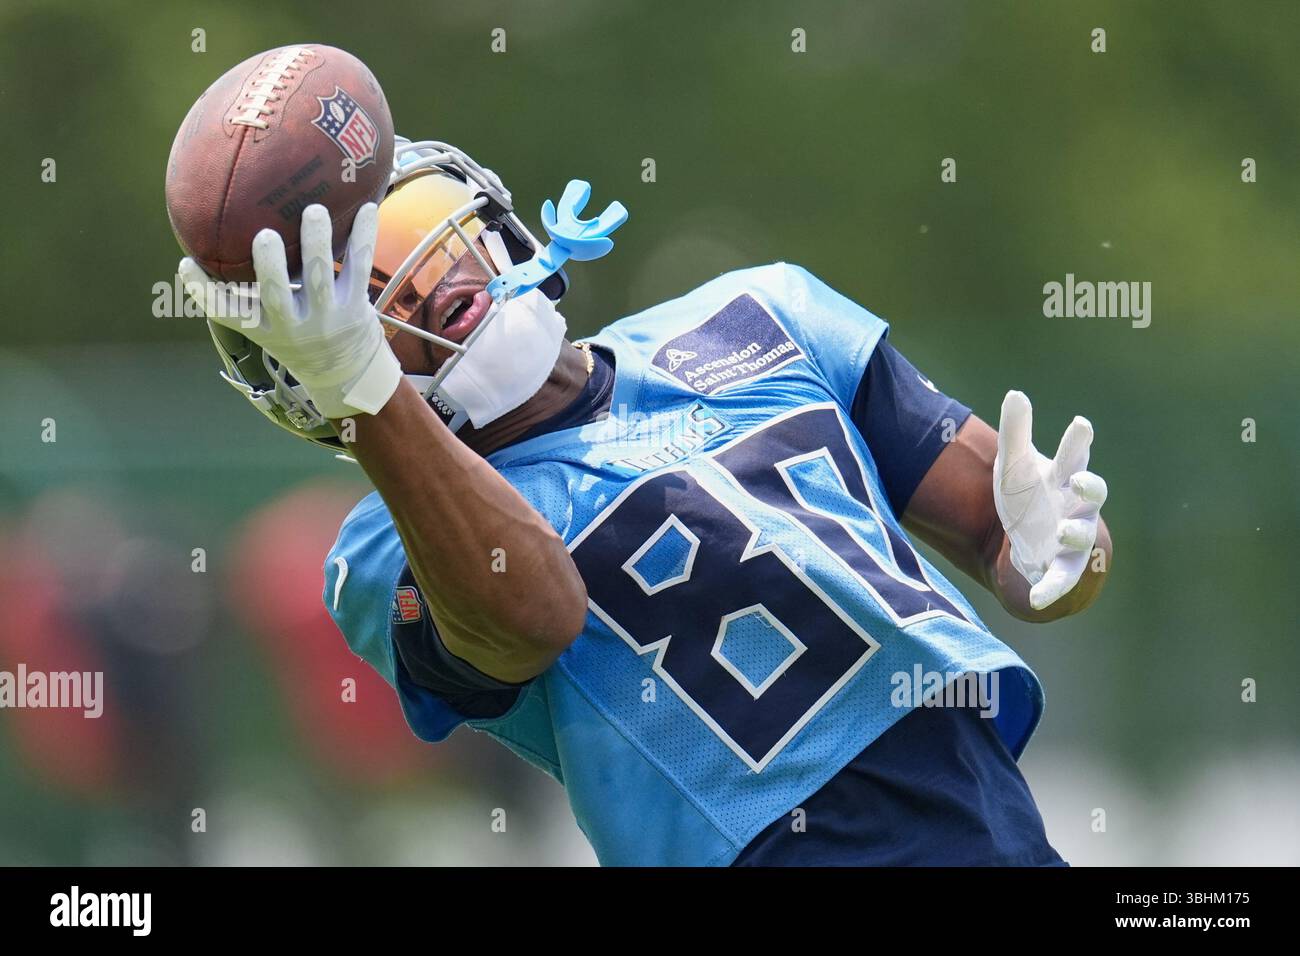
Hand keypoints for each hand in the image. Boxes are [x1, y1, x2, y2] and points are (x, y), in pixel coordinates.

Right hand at [179, 203, 400, 419]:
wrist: (346, 372)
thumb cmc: (298, 335)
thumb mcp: (269, 325)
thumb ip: (247, 294)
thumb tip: (214, 239)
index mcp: (265, 328)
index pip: (227, 314)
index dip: (203, 292)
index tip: (186, 263)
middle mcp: (294, 325)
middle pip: (278, 296)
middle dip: (271, 267)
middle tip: (265, 235)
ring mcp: (327, 317)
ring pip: (321, 279)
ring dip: (317, 244)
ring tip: (314, 210)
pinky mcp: (356, 305)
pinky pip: (358, 267)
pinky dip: (363, 237)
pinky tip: (368, 208)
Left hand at [993, 390, 1107, 609]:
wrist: (1024, 534)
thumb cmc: (1026, 491)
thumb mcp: (1012, 462)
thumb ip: (1015, 431)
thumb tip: (1015, 393)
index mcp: (1065, 476)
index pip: (1075, 455)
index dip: (1078, 441)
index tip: (1080, 423)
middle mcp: (1075, 504)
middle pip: (1091, 493)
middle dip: (1089, 486)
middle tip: (1080, 479)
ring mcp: (1071, 535)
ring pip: (1083, 534)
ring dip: (1076, 533)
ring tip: (1063, 530)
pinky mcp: (1061, 565)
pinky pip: (1061, 578)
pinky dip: (1051, 589)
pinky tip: (1037, 599)